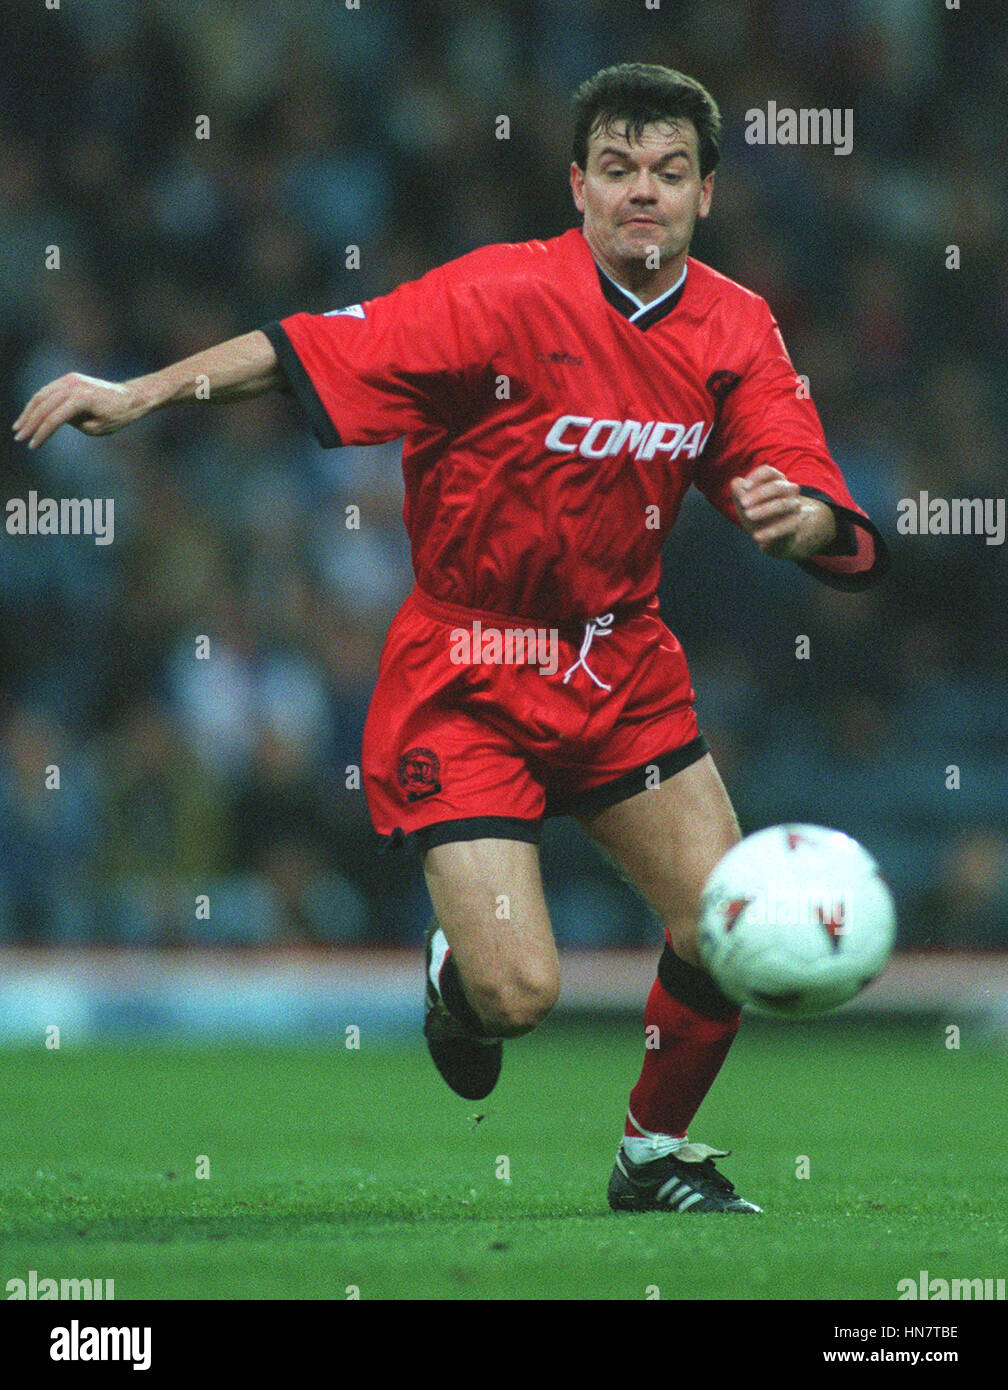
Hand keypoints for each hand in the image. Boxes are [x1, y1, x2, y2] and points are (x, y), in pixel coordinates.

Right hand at [12, 373, 152, 449]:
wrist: (131, 397)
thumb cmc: (117, 416)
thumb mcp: (96, 427)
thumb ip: (72, 423)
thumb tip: (52, 419)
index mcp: (82, 398)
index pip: (54, 418)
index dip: (41, 433)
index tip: (33, 446)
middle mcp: (73, 385)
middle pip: (44, 406)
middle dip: (30, 423)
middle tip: (19, 437)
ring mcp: (70, 379)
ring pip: (42, 396)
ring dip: (29, 412)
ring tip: (19, 427)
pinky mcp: (69, 379)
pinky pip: (48, 391)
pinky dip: (37, 403)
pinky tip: (29, 415)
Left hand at [730, 465, 836, 561]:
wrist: (771, 537)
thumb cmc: (757, 514)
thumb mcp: (745, 505)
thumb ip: (739, 493)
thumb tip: (736, 482)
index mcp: (775, 481)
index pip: (769, 472)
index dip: (757, 477)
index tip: (744, 487)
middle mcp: (788, 491)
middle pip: (777, 486)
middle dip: (759, 493)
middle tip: (743, 503)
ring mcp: (794, 507)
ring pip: (783, 504)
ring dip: (765, 509)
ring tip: (748, 515)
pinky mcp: (795, 524)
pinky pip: (786, 526)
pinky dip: (771, 531)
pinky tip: (756, 536)